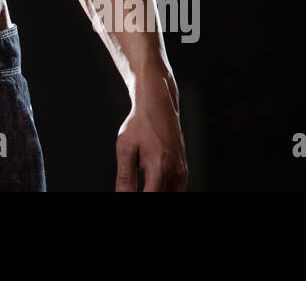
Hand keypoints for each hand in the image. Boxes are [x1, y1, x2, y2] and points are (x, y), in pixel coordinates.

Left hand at [115, 71, 187, 190]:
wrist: (158, 105)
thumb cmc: (140, 124)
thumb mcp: (125, 149)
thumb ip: (125, 178)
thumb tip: (121, 197)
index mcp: (160, 168)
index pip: (150, 198)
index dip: (137, 200)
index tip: (127, 194)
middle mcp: (175, 173)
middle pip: (163, 198)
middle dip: (148, 195)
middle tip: (132, 187)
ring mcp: (182, 173)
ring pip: (171, 195)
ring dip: (156, 192)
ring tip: (142, 184)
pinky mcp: (184, 171)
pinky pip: (176, 190)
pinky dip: (164, 191)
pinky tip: (151, 185)